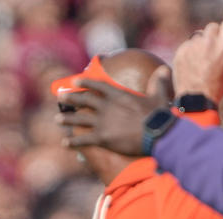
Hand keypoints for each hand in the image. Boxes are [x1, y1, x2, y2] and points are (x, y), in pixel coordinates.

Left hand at [56, 75, 170, 154]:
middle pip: (84, 101)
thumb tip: (164, 70)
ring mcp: (102, 123)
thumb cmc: (158, 115)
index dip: (85, 83)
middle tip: (60, 98)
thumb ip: (159, 82)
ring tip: (57, 120)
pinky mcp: (102, 138)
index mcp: (117, 95)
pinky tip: (64, 144)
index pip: (97, 86)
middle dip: (70, 99)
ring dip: (67, 120)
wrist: (155, 133)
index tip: (74, 81)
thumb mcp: (159, 95)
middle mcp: (106, 107)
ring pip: (79, 120)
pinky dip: (73, 143)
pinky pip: (83, 141)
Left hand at [172, 21, 222, 102]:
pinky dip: (190, 50)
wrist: (195, 99)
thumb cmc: (215, 86)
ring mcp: (193, 45)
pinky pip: (188, 44)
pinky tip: (192, 63)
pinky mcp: (181, 50)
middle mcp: (209, 42)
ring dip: (201, 42)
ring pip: (199, 35)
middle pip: (212, 26)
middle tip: (212, 48)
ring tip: (201, 58)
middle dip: (213, 35)